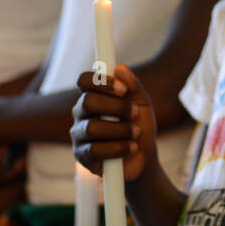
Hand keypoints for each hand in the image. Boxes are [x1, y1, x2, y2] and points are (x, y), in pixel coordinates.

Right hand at [71, 64, 153, 180]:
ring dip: (120, 130)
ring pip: (92, 128)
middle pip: (87, 102)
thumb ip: (133, 85)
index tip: (123, 89)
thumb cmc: (140, 125)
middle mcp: (81, 113)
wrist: (145, 157)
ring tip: (136, 133)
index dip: (102, 81)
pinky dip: (118, 148)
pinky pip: (95, 150)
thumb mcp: (142, 103)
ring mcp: (79, 135)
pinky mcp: (82, 157)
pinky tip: (131, 148)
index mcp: (93, 96)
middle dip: (116, 106)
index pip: (84, 80)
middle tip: (134, 113)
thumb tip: (120, 67)